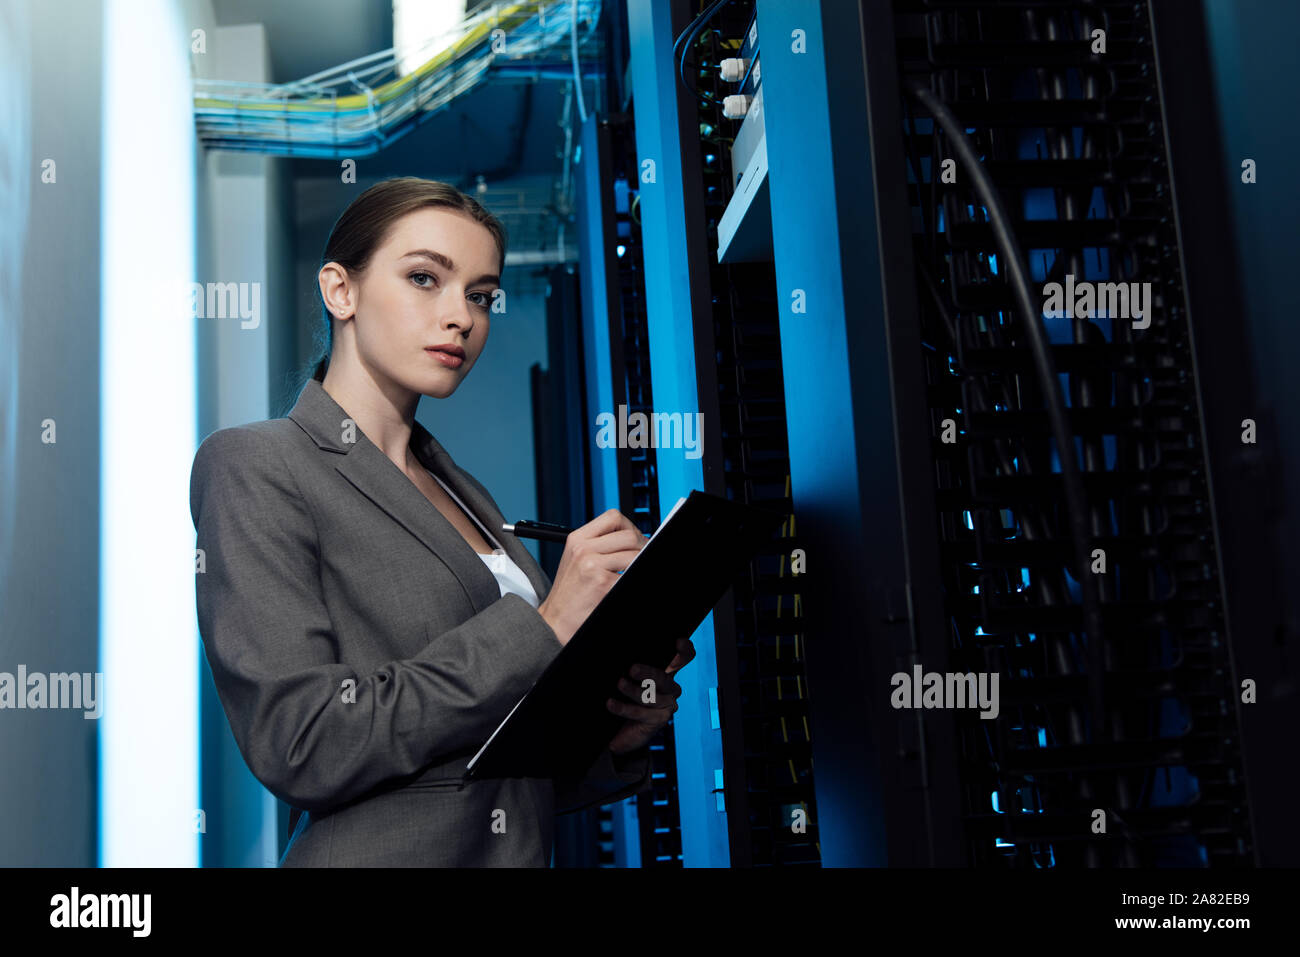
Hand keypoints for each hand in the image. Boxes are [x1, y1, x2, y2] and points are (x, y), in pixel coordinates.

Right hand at [537, 509, 647, 645]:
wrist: (556, 621)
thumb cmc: (569, 593)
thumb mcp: (577, 559)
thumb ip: (599, 545)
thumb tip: (633, 538)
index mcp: (577, 539)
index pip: (613, 517)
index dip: (630, 526)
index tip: (634, 539)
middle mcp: (583, 549)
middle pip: (628, 535)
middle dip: (641, 546)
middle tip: (640, 558)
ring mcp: (592, 565)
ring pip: (634, 554)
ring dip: (639, 563)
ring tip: (632, 572)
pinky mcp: (603, 583)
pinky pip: (632, 574)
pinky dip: (634, 578)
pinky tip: (623, 585)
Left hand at [606, 637, 696, 754]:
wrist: (623, 726)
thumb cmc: (627, 694)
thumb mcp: (630, 676)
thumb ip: (632, 663)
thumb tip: (619, 649)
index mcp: (668, 671)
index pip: (684, 658)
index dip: (684, 650)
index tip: (678, 642)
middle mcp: (671, 687)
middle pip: (664, 678)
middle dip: (648, 672)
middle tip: (632, 669)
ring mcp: (667, 705)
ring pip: (651, 697)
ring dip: (634, 691)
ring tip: (620, 684)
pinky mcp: (658, 720)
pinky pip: (640, 713)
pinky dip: (624, 708)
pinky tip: (611, 703)